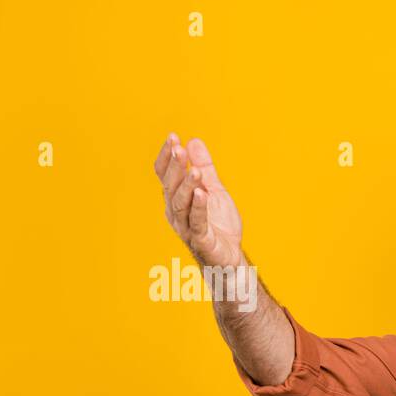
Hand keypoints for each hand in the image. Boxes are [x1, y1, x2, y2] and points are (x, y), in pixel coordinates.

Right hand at [153, 133, 242, 268]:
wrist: (230, 258)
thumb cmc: (219, 226)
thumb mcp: (214, 190)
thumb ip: (205, 168)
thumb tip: (193, 141)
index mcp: (176, 198)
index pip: (165, 174)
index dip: (167, 156)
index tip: (172, 137)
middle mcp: (176, 212)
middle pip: (170, 186)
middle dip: (174, 167)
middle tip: (178, 148)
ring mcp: (186, 227)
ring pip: (180, 204)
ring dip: (186, 185)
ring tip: (195, 170)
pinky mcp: (201, 241)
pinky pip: (197, 223)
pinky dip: (198, 207)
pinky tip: (201, 193)